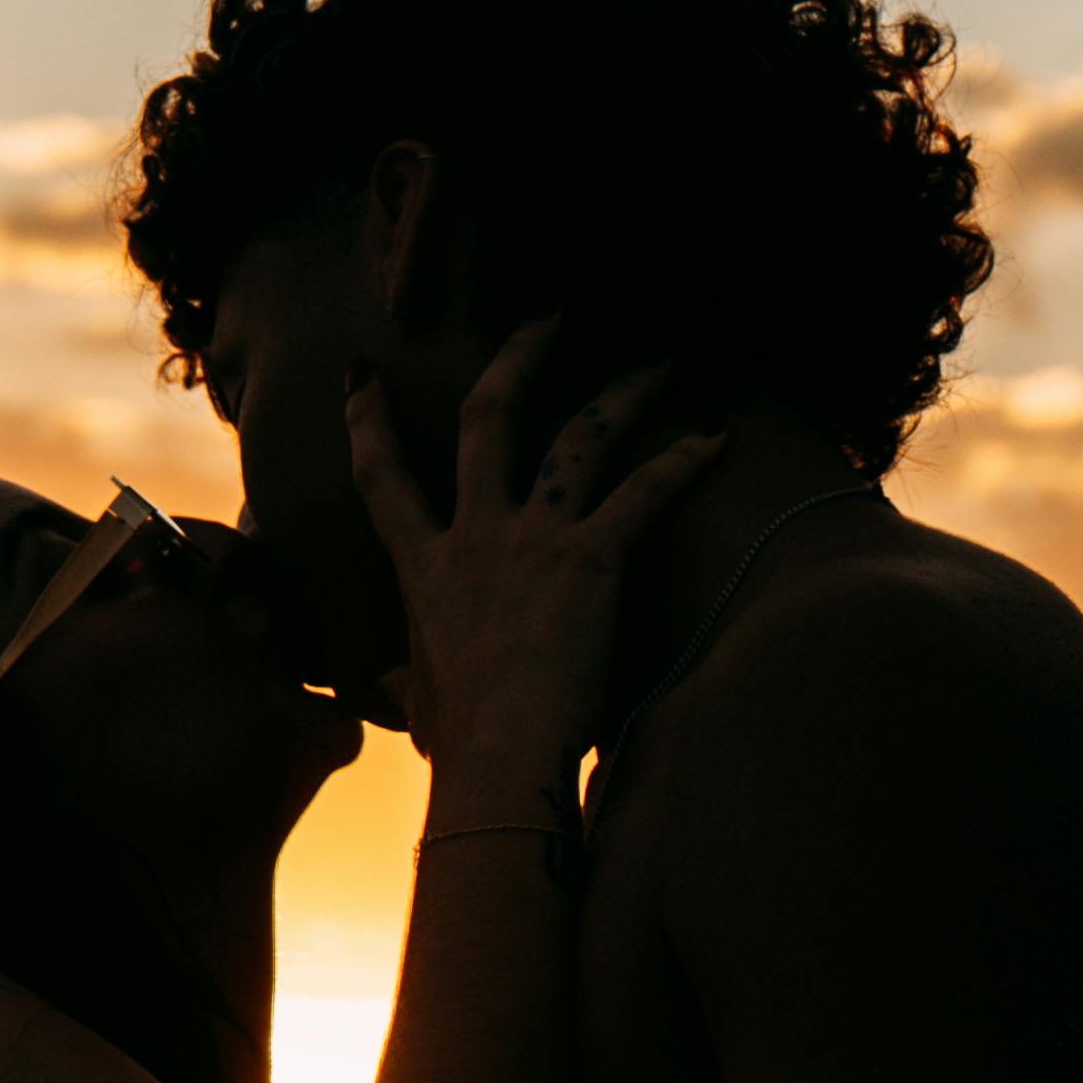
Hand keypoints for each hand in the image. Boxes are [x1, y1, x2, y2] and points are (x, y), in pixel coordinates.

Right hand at [352, 322, 716, 792]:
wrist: (502, 760)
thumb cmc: (463, 746)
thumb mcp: (418, 703)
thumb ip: (404, 679)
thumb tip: (384, 687)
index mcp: (427, 570)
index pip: (382, 479)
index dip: (367, 422)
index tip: (363, 376)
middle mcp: (476, 537)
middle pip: (489, 420)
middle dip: (518, 360)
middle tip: (548, 322)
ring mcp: (533, 540)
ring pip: (577, 438)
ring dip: (620, 394)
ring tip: (657, 363)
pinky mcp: (590, 559)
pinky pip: (643, 492)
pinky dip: (683, 461)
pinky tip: (718, 439)